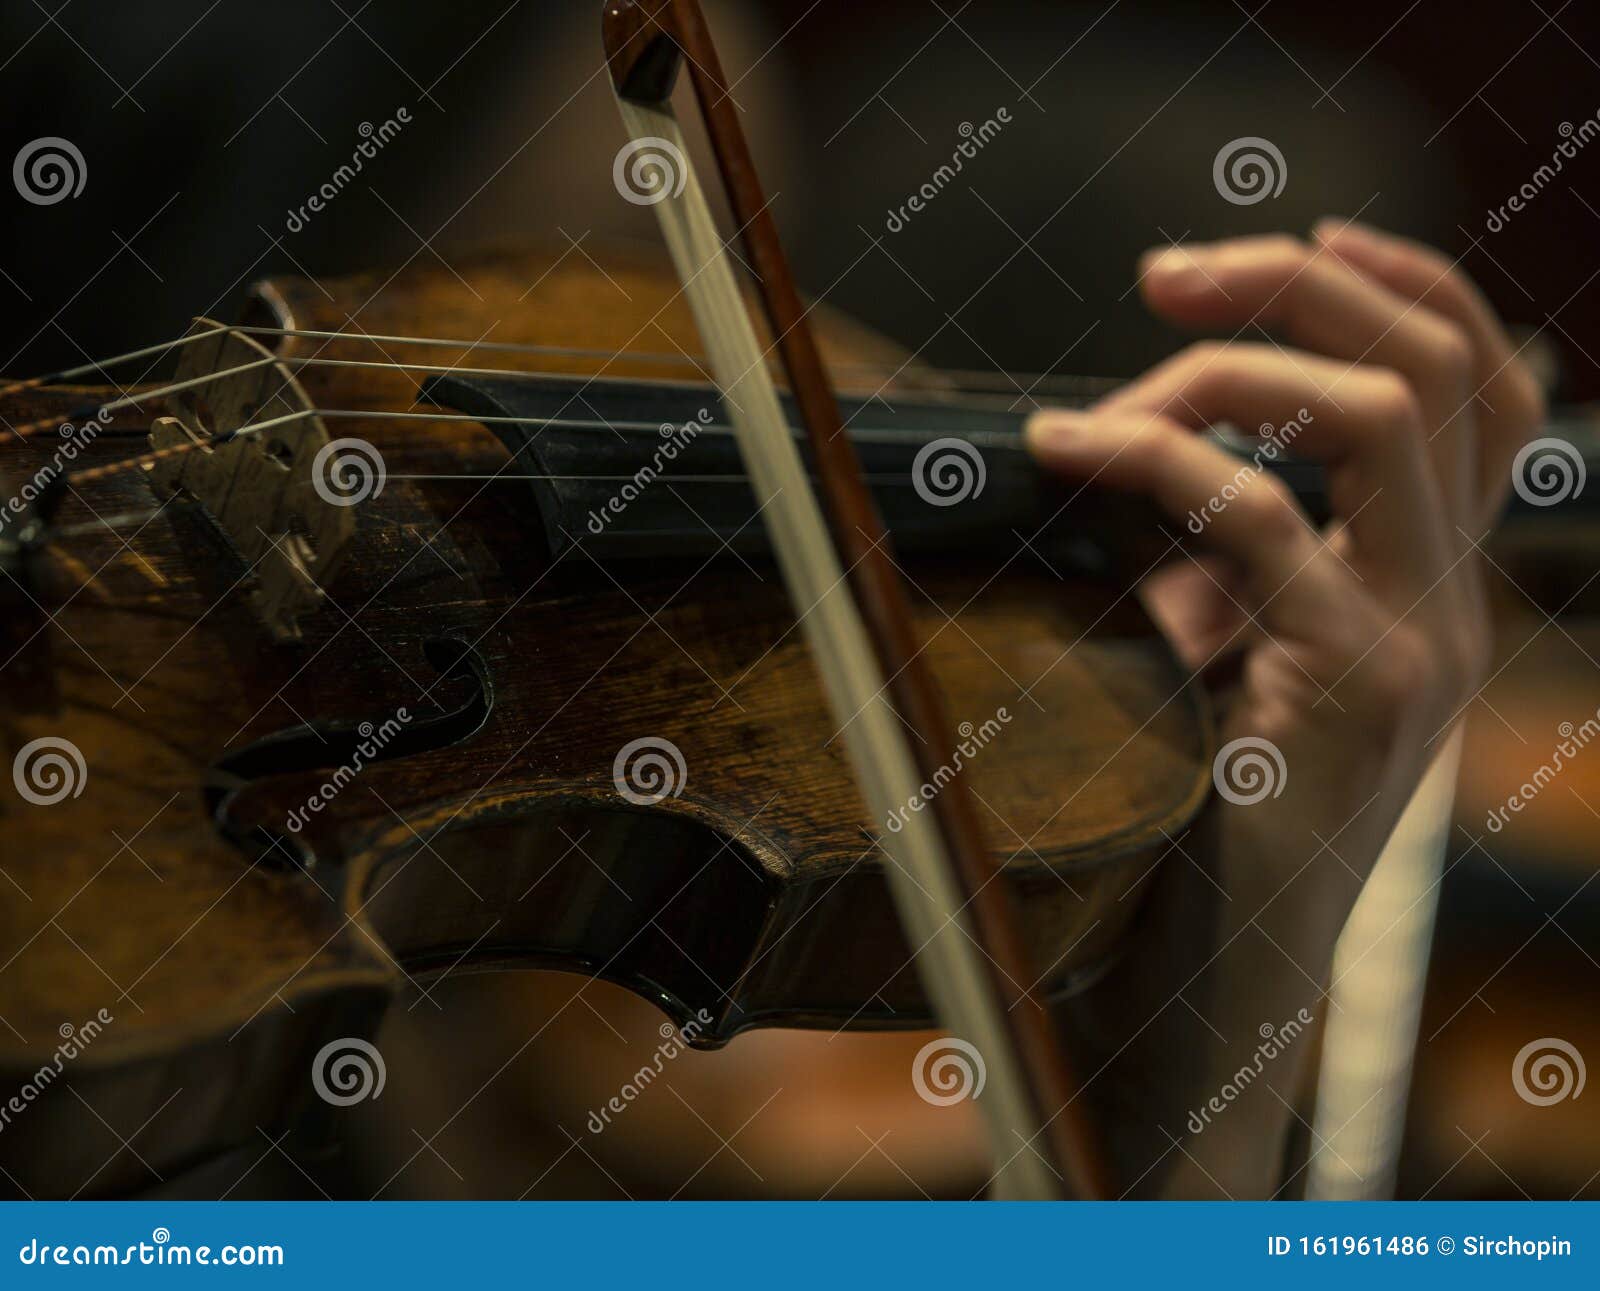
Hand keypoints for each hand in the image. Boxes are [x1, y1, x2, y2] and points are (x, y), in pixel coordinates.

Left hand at [1024, 221, 1544, 1196]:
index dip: (1406, 284)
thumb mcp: (1226, 654)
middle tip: (1163, 276)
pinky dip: (1156, 455)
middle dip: (1299, 289)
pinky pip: (1266, 522)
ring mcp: (1419, 648)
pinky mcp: (1353, 695)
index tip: (1286, 245)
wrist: (1217, 982)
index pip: (1482, 389)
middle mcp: (1452, 604)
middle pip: (1438, 372)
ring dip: (1232, 369)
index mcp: (1432, 586)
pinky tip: (1064, 449)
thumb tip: (1133, 434)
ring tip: (1106, 395)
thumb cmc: (1202, 815)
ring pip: (1384, 418)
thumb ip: (1220, 552)